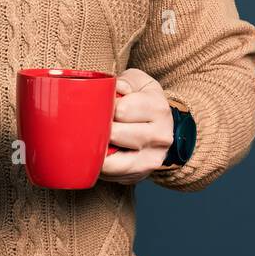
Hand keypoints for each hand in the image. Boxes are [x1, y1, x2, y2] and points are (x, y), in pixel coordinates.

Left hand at [99, 68, 174, 185]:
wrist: (162, 126)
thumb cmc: (143, 101)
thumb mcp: (139, 82)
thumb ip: (125, 81)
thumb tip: (113, 89)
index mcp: (158, 108)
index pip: (122, 109)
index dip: (104, 106)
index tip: (101, 105)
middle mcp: (160, 136)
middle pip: (115, 135)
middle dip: (99, 128)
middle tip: (93, 122)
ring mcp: (152, 159)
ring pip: (112, 161)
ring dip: (97, 150)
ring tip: (92, 139)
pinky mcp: (141, 174)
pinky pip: (112, 174)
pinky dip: (100, 165)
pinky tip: (98, 154)